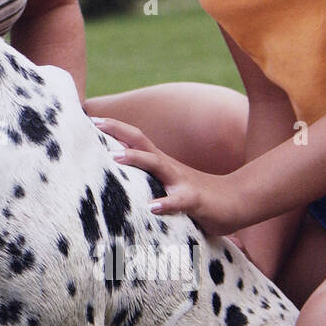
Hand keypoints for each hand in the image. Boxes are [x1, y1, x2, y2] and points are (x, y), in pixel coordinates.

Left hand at [91, 117, 247, 237]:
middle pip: (141, 140)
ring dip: (136, 158)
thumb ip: (144, 180)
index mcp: (159, 162)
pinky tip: (152, 208)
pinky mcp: (195, 200)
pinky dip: (165, 203)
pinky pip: (179, 200)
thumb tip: (116, 178)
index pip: (133, 138)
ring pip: (157, 165)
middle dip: (117, 130)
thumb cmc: (195, 195)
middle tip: (94, 123)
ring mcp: (181, 181)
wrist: (237, 202)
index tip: (87, 117)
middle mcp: (168, 167)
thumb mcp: (165, 184)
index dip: (112, 127)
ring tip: (114, 157)